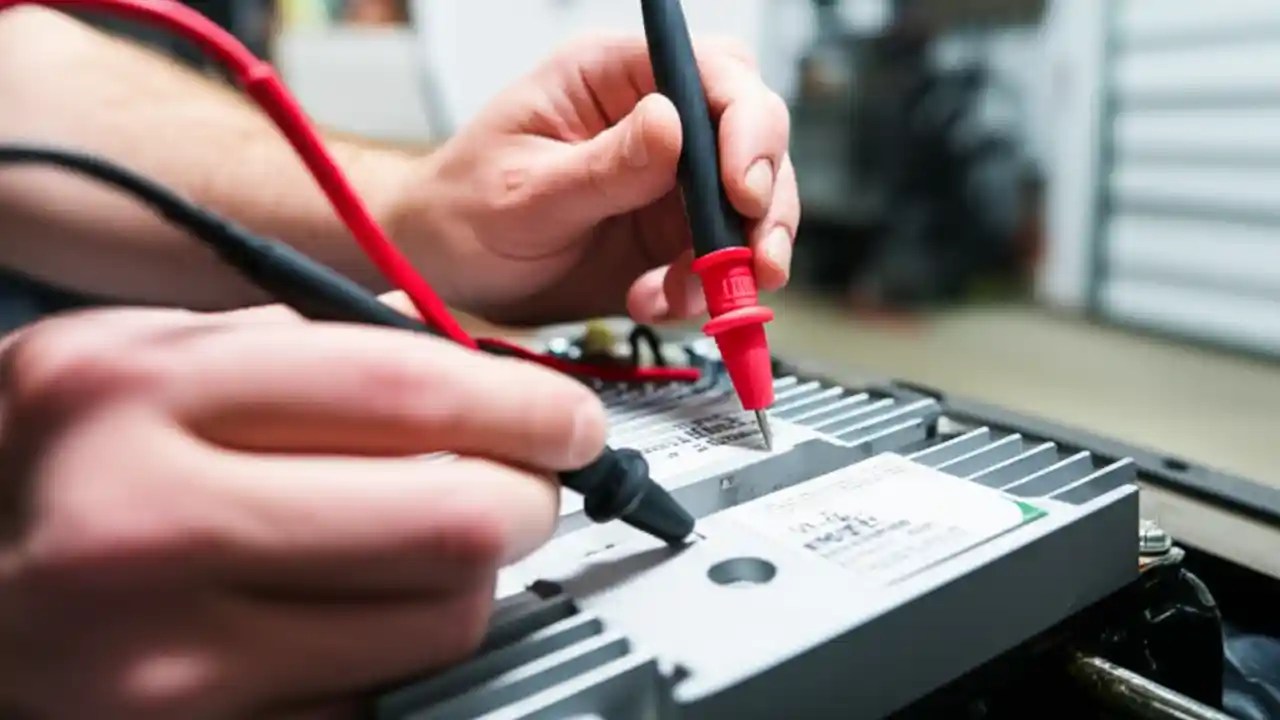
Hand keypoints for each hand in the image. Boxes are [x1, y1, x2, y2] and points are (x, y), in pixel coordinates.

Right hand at [0, 307, 605, 718]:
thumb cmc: (47, 451)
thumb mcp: (146, 351)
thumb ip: (308, 345)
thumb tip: (478, 362)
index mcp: (140, 393)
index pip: (406, 388)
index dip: (526, 401)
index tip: (568, 417)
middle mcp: (148, 528)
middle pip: (451, 521)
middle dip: (528, 496)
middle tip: (528, 478)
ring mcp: (171, 658)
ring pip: (440, 620)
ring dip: (476, 571)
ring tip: (438, 533)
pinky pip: (378, 691)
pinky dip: (402, 641)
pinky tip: (362, 600)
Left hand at [397, 35, 797, 325]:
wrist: (441, 266)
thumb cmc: (461, 209)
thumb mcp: (526, 192)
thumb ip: (603, 167)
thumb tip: (673, 126)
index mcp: (613, 76)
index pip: (716, 76)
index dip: (747, 129)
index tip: (743, 192)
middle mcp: (653, 118)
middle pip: (751, 138)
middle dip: (764, 205)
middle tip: (754, 264)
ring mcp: (667, 177)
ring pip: (749, 204)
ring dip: (738, 258)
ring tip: (692, 298)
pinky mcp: (668, 231)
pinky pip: (717, 257)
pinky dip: (704, 290)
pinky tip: (655, 302)